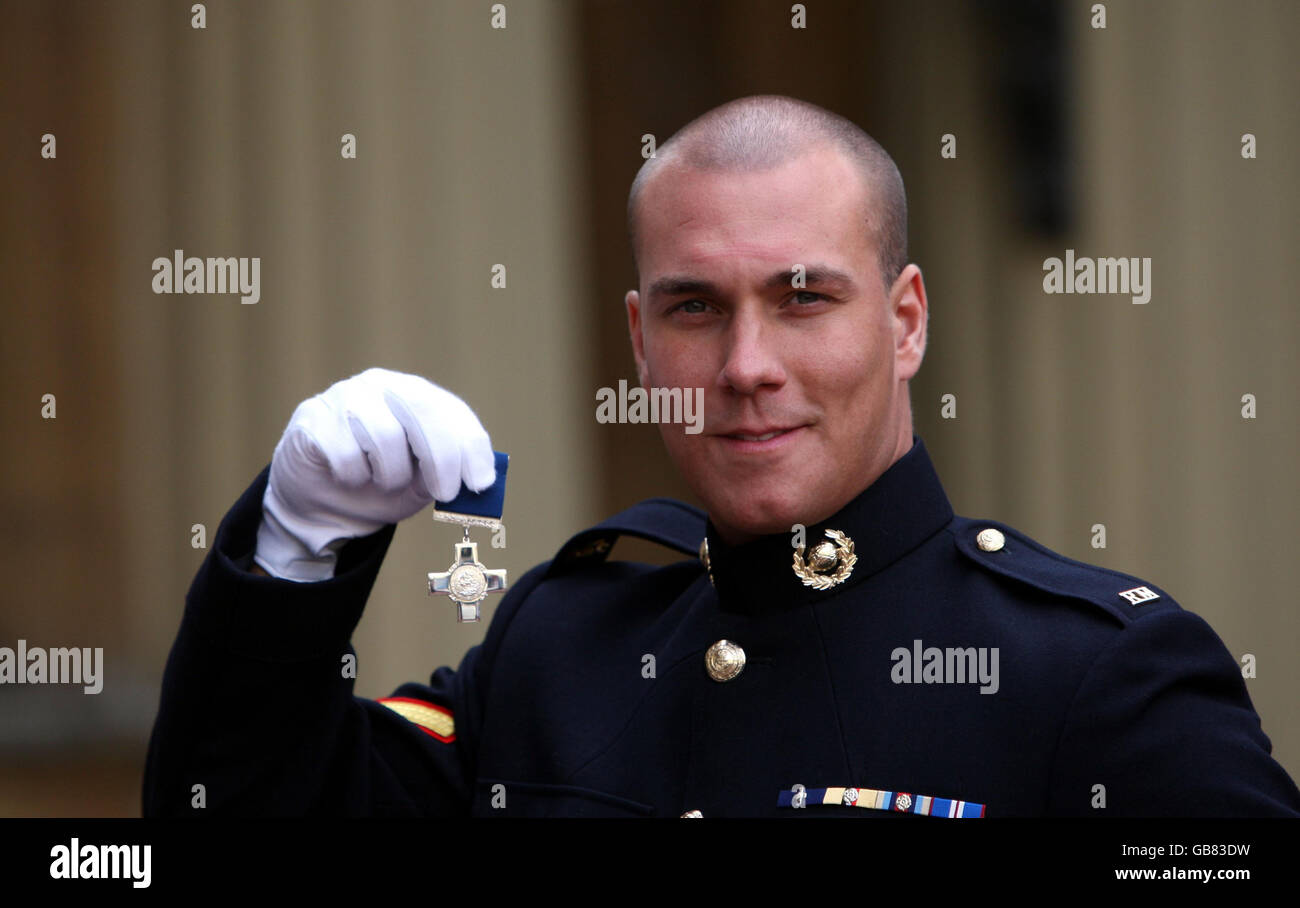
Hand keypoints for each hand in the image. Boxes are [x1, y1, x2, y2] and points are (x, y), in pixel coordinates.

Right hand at [254, 367, 495, 580]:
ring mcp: (345, 396)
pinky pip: (345, 452)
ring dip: (391, 474)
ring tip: (383, 483)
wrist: (320, 501)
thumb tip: (478, 483)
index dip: (470, 446)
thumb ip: (447, 476)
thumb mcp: (421, 484)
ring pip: (385, 435)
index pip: (451, 410)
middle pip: (422, 411)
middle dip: (442, 458)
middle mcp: (382, 385)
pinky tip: (349, 478)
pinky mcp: (313, 418)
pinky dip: (354, 477)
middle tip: (445, 494)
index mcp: (415, 394)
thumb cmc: (378, 484)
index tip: (480, 483)